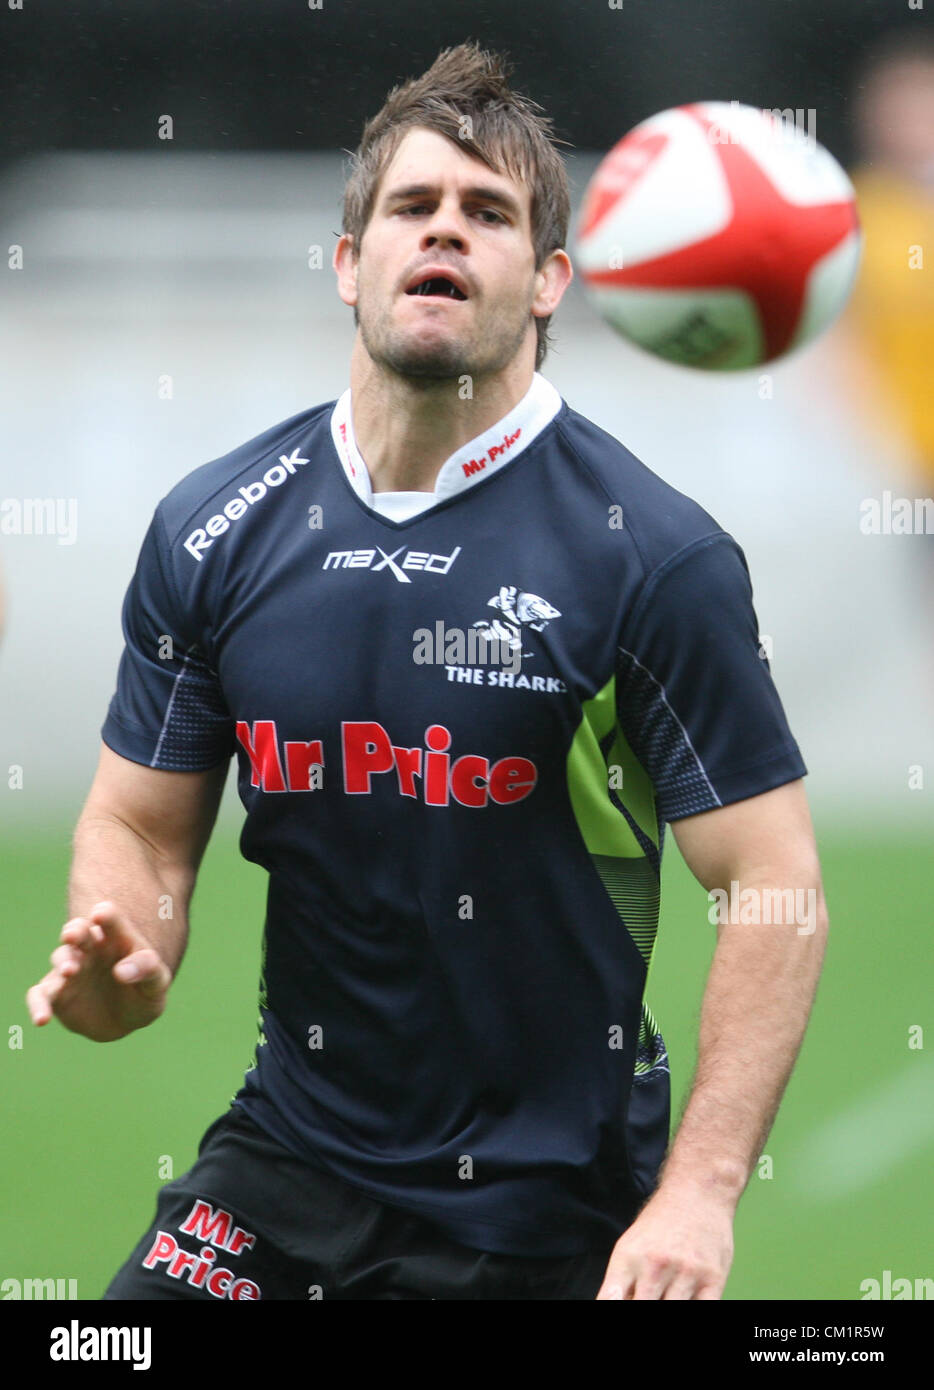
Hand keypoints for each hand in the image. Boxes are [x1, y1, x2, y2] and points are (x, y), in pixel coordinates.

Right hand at [26, 900, 171, 1041]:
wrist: (127, 1019)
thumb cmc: (144, 991)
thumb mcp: (157, 982)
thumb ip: (147, 970)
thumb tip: (122, 971)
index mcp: (116, 938)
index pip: (109, 918)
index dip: (106, 915)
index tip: (102, 913)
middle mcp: (89, 949)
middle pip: (78, 931)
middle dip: (75, 931)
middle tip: (72, 935)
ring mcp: (71, 970)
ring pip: (60, 958)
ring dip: (63, 962)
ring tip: (70, 971)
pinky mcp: (57, 994)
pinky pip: (41, 995)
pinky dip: (38, 1004)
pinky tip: (42, 1019)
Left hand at [595, 1182, 734, 1299]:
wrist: (697, 1192)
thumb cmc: (660, 1225)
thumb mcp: (630, 1246)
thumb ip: (622, 1283)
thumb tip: (618, 1304)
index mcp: (628, 1257)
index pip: (611, 1299)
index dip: (614, 1308)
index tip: (622, 1304)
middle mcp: (655, 1265)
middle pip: (642, 1307)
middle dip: (643, 1306)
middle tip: (648, 1296)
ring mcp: (685, 1273)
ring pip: (673, 1310)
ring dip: (669, 1306)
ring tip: (666, 1294)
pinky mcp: (713, 1278)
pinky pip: (703, 1309)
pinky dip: (692, 1308)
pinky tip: (687, 1298)